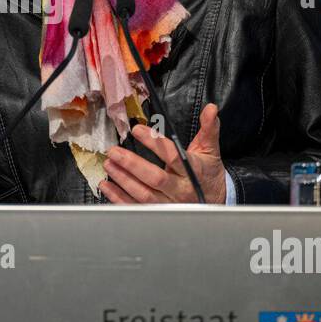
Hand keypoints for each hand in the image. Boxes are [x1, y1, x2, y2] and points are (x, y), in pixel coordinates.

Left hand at [98, 103, 227, 203]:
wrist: (214, 201)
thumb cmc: (207, 174)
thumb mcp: (210, 150)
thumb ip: (208, 129)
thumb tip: (211, 109)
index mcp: (192, 172)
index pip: (173, 156)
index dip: (154, 143)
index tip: (137, 130)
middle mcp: (180, 190)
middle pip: (155, 178)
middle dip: (132, 165)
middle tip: (114, 152)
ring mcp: (169, 203)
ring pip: (143, 194)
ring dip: (123, 180)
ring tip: (109, 164)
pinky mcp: (158, 212)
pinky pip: (136, 207)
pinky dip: (119, 198)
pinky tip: (107, 186)